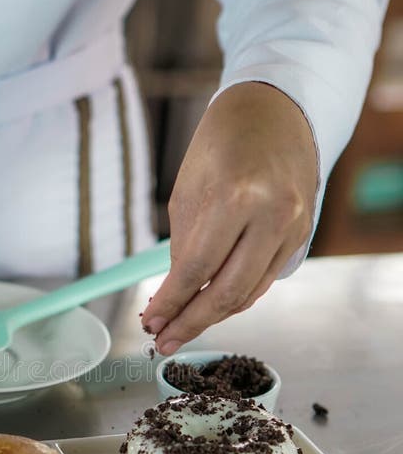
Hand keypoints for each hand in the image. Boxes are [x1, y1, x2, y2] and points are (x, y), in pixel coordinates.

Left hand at [141, 82, 317, 353]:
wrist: (275, 112)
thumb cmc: (222, 146)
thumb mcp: (188, 192)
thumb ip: (183, 250)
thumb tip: (171, 302)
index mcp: (236, 197)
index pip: (196, 270)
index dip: (170, 303)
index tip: (150, 321)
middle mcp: (271, 215)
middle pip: (227, 292)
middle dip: (191, 323)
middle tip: (164, 341)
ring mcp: (293, 227)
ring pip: (249, 293)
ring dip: (213, 316)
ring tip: (181, 328)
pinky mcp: (302, 235)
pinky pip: (264, 280)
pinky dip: (236, 297)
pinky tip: (210, 306)